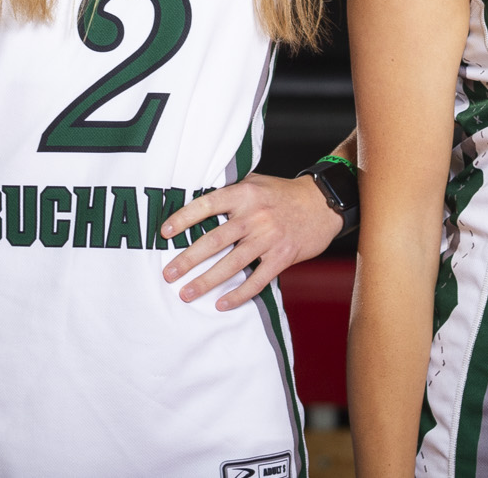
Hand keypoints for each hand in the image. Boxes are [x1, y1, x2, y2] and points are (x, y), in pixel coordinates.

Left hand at [157, 173, 344, 310]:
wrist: (323, 203)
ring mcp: (269, 238)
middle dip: (188, 259)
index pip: (207, 205)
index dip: (184, 218)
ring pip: (232, 264)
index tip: (164, 232)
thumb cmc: (283, 193)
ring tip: (186, 293)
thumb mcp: (255, 183)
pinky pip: (257, 280)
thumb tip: (197, 201)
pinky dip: (238, 295)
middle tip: (168, 273)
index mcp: (244, 194)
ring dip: (206, 281)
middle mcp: (255, 215)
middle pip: (215, 240)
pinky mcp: (282, 257)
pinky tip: (221, 304)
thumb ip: (230, 193)